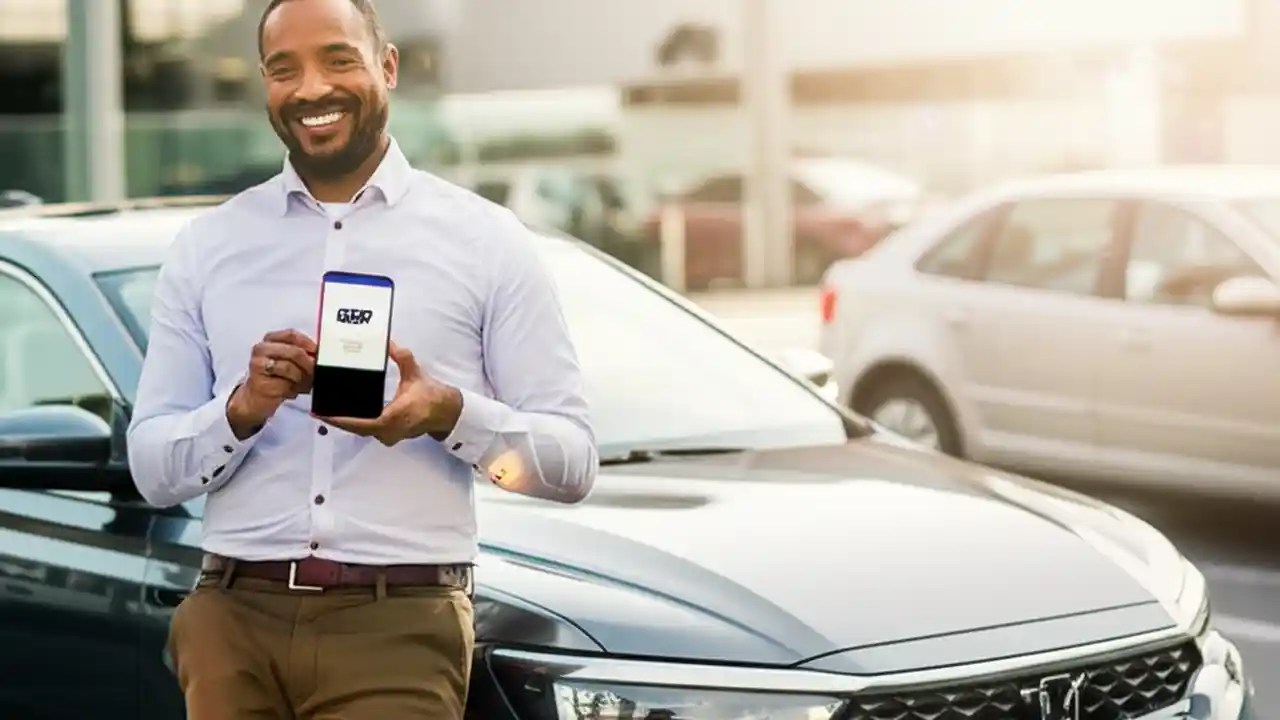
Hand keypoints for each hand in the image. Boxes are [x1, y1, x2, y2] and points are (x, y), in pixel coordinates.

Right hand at [226, 329, 316, 437]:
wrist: (257, 397)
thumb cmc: (277, 377)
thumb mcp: (290, 362)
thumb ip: (302, 354)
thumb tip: (319, 356)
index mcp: (270, 339)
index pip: (291, 334)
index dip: (307, 343)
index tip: (317, 352)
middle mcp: (261, 349)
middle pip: (294, 351)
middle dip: (308, 364)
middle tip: (314, 372)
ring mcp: (258, 364)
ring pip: (289, 367)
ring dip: (301, 378)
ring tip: (302, 383)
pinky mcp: (258, 381)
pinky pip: (284, 384)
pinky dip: (292, 389)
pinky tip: (291, 390)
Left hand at [314, 341, 462, 446]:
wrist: (445, 412)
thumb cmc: (430, 395)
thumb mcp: (415, 372)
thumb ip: (401, 356)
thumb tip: (388, 342)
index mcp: (391, 418)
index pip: (359, 423)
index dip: (338, 420)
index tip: (321, 414)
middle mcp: (387, 431)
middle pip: (354, 429)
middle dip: (335, 420)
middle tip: (317, 410)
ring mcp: (388, 436)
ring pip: (360, 431)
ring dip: (345, 423)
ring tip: (327, 411)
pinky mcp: (389, 435)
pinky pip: (367, 431)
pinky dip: (356, 424)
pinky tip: (345, 415)